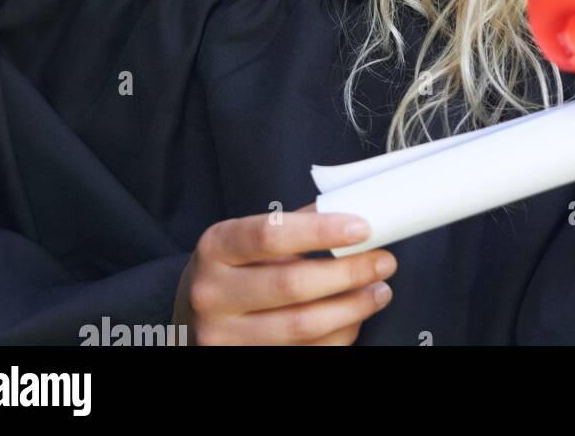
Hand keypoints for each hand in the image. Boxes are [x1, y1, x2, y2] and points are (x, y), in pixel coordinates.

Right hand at [172, 205, 396, 344]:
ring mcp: (222, 338)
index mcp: (216, 247)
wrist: (189, 320)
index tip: (363, 228)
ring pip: (301, 327)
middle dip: (350, 273)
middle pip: (292, 284)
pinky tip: (355, 319)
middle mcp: (211, 294)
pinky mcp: (239, 363)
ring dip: (352, 309)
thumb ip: (294, 225)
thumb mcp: (245, 239)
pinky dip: (337, 337)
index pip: (271, 233)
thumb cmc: (231, 271)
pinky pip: (302, 354)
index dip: (321, 231)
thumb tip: (353, 210)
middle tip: (385, 261)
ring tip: (380, 291)